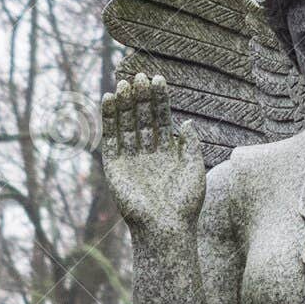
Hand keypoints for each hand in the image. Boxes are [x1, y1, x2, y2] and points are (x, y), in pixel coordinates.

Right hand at [101, 72, 205, 234]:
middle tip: (138, 76)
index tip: (157, 79)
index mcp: (168, 152)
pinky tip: (110, 101)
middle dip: (140, 97)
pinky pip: (111, 138)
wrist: (165, 227)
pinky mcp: (114, 166)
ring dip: (124, 104)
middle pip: (142, 118)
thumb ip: (190, 145)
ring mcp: (131, 158)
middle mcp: (148, 152)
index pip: (161, 118)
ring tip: (124, 83)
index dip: (159, 100)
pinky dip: (109, 119)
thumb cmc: (185, 204)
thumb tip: (187, 121)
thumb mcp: (194, 169)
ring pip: (125, 125)